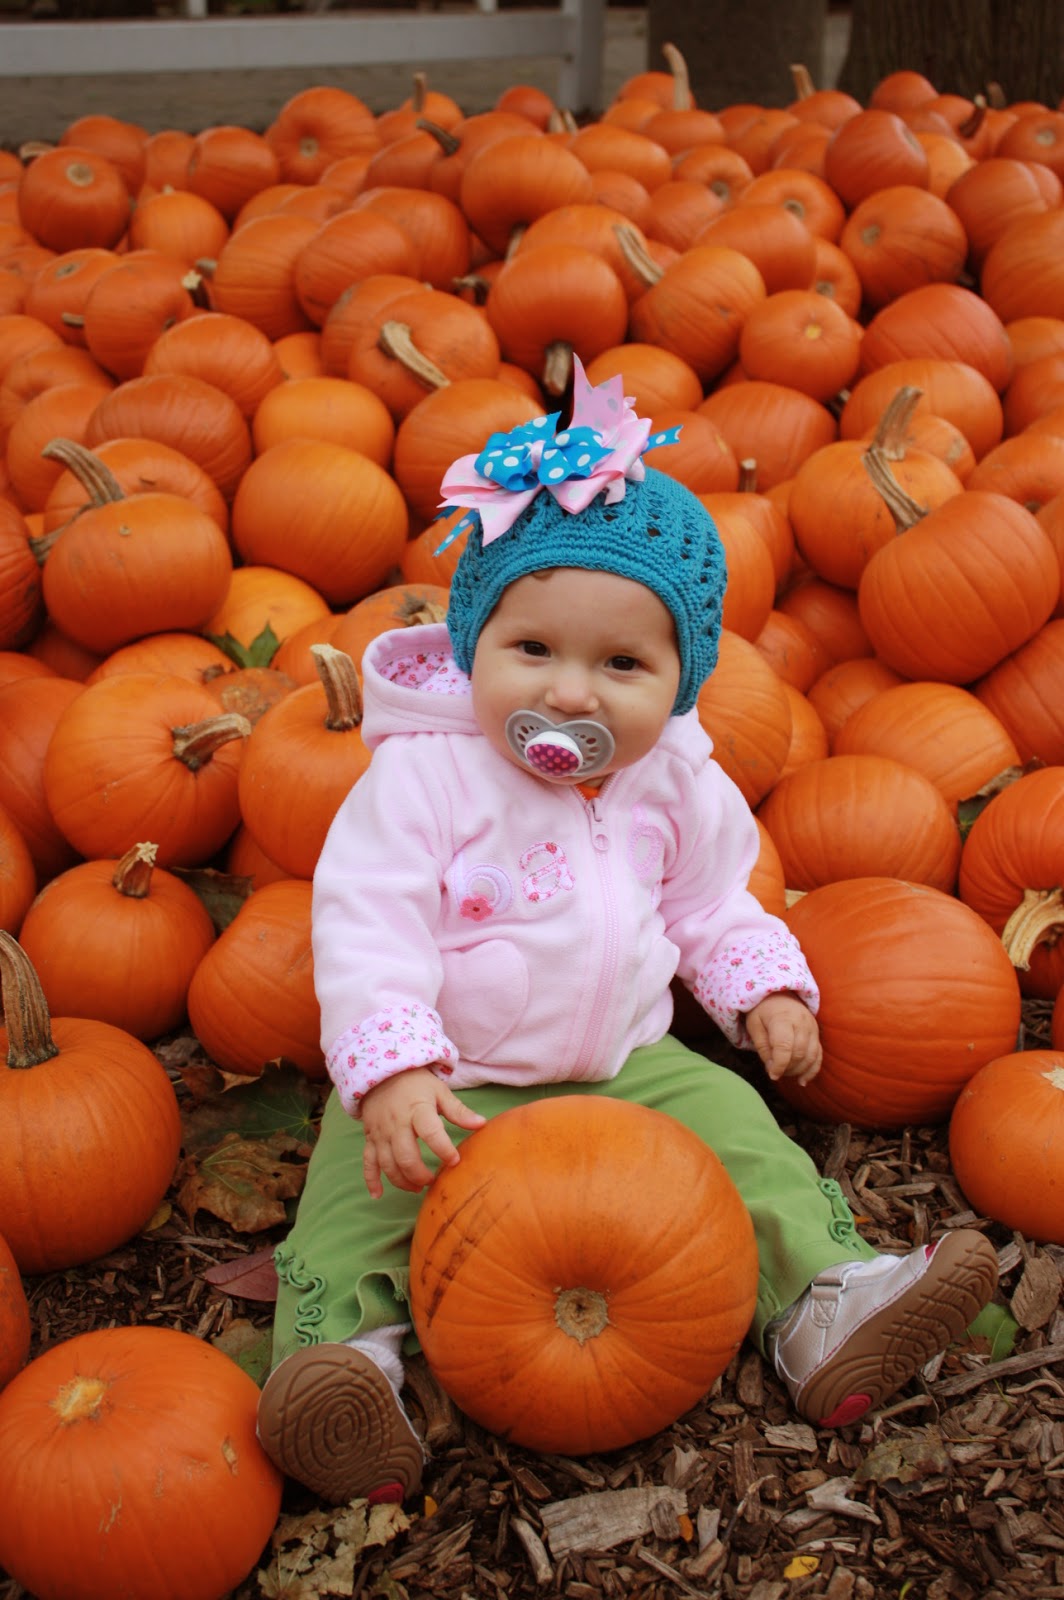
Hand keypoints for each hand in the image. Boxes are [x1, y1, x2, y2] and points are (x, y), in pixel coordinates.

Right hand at [360, 1067, 485, 1197]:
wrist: (383, 1074)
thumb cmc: (416, 1084)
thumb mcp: (439, 1092)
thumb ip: (459, 1111)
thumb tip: (482, 1124)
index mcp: (417, 1110)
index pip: (431, 1132)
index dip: (444, 1149)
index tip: (455, 1161)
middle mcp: (397, 1124)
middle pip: (406, 1156)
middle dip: (420, 1174)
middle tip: (433, 1181)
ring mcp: (381, 1133)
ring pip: (388, 1164)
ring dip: (401, 1181)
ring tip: (417, 1188)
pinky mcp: (370, 1139)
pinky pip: (368, 1162)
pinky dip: (371, 1180)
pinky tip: (377, 1194)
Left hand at [746, 993, 821, 1085]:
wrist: (779, 994)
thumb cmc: (763, 1011)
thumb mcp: (754, 1024)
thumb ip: (762, 1046)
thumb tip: (772, 1068)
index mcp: (782, 1018)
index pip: (784, 1046)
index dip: (779, 1065)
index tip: (772, 1075)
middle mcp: (801, 1022)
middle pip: (799, 1053)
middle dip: (787, 1068)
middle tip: (775, 1072)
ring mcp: (812, 1028)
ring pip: (811, 1056)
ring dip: (798, 1070)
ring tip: (785, 1074)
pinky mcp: (817, 1034)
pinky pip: (819, 1055)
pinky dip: (812, 1070)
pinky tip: (802, 1081)